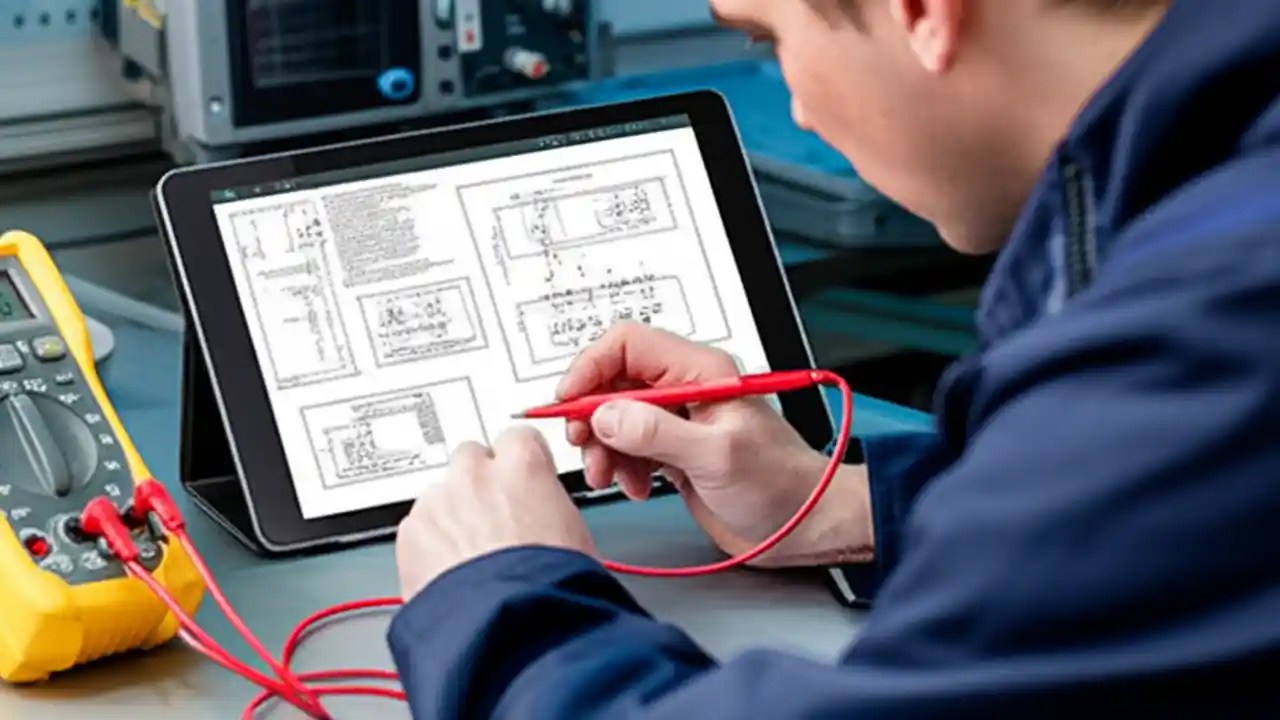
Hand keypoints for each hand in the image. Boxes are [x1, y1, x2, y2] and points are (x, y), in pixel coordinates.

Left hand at [396, 427, 595, 600]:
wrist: (512, 625)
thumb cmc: (551, 587)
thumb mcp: (573, 532)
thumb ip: (545, 505)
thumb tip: (541, 513)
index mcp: (522, 464)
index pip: (517, 440)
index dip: (518, 466)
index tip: (519, 485)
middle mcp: (475, 472)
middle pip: (470, 459)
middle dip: (478, 485)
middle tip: (493, 523)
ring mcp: (438, 500)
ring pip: (439, 496)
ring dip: (451, 518)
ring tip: (470, 560)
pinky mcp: (410, 533)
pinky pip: (417, 529)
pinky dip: (428, 547)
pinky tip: (449, 574)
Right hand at [558, 322, 873, 567]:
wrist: (805, 524)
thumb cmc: (781, 483)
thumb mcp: (716, 456)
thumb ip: (657, 432)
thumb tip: (607, 415)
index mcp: (700, 372)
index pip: (628, 344)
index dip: (591, 366)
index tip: (569, 401)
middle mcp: (685, 390)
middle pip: (613, 381)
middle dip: (592, 415)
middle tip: (585, 445)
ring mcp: (678, 421)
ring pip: (615, 417)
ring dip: (604, 447)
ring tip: (610, 475)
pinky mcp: (674, 451)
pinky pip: (628, 447)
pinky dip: (621, 466)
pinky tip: (636, 486)